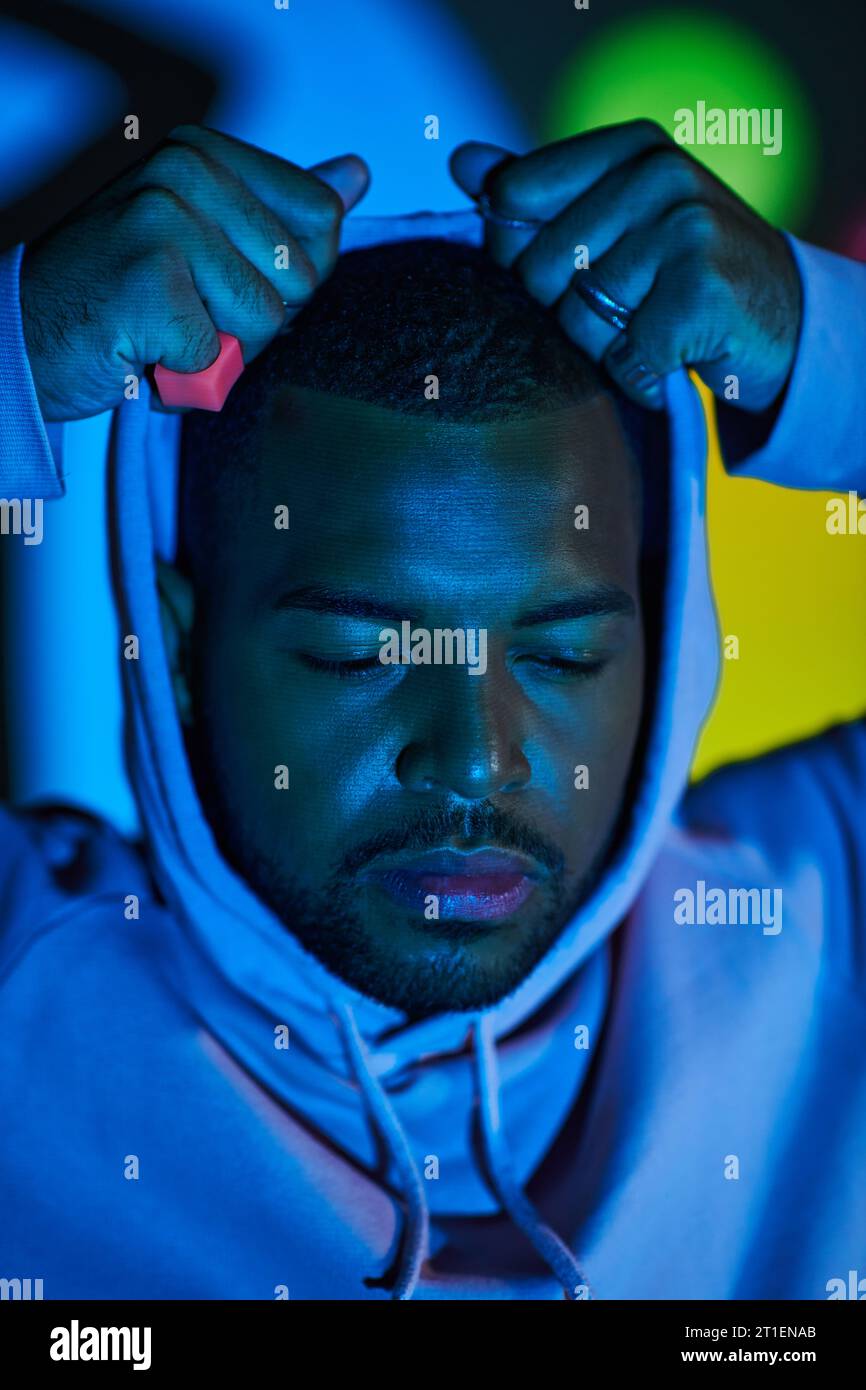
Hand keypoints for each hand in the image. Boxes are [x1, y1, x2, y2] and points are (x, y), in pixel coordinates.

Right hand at [20, 125, 370, 420]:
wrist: (22, 339)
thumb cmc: (116, 297)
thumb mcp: (205, 239)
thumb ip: (280, 209)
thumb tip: (356, 174)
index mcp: (205, 154)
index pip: (321, 217)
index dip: (291, 276)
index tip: (228, 280)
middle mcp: (186, 170)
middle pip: (300, 276)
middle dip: (255, 320)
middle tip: (188, 312)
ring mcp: (166, 220)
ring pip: (266, 320)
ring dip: (222, 352)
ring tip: (164, 332)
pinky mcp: (151, 279)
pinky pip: (221, 358)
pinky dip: (185, 376)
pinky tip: (141, 352)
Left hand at [450, 121, 801, 410]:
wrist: (784, 320)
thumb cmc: (684, 273)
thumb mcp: (618, 217)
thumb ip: (539, 191)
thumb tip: (461, 162)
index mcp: (632, 148)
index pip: (514, 196)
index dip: (516, 253)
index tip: (561, 270)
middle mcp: (659, 176)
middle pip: (538, 270)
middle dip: (564, 311)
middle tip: (622, 311)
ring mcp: (685, 232)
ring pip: (577, 321)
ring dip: (604, 350)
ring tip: (648, 332)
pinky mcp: (700, 295)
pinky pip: (621, 359)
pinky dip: (637, 378)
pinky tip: (668, 360)